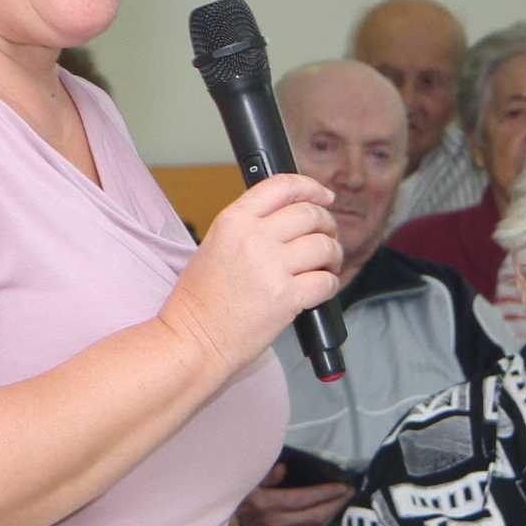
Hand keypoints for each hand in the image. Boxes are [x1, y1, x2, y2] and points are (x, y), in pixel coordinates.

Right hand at [165, 173, 341, 378]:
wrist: (193, 339)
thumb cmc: (200, 301)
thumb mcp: (214, 246)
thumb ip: (249, 227)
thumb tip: (289, 220)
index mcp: (233, 220)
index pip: (282, 186)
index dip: (310, 188)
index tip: (324, 196)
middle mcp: (253, 238)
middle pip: (310, 214)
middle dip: (327, 225)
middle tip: (327, 237)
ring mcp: (271, 267)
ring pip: (324, 245)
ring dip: (333, 255)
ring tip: (326, 265)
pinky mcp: (287, 297)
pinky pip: (326, 281)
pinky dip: (330, 284)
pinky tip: (320, 288)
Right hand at [239, 463, 349, 525]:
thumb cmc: (233, 499)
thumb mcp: (245, 481)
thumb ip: (266, 476)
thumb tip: (284, 469)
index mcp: (265, 505)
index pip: (305, 499)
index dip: (327, 492)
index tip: (343, 486)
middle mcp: (273, 525)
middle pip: (315, 516)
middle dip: (335, 504)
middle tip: (348, 494)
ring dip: (330, 517)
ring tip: (339, 504)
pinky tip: (324, 520)